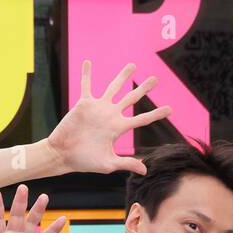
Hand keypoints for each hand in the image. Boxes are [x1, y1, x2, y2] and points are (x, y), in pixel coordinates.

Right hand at [47, 60, 168, 175]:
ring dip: (122, 76)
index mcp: (118, 128)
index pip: (141, 119)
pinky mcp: (84, 104)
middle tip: (155, 79)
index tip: (169, 109)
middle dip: (143, 89)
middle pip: (131, 99)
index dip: (155, 114)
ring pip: (113, 88)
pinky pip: (86, 85)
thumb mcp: (108, 164)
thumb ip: (127, 163)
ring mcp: (98, 108)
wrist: (62, 155)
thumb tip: (145, 170)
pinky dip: (86, 74)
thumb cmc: (84, 161)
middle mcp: (110, 115)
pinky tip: (88, 62)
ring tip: (132, 65)